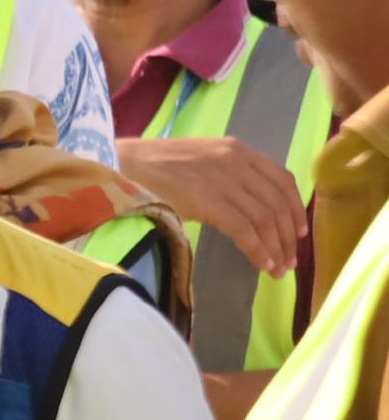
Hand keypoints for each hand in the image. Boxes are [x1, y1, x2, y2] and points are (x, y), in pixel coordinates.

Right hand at [122, 133, 306, 285]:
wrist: (122, 165)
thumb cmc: (154, 166)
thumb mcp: (201, 159)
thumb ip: (228, 174)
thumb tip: (249, 205)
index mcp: (238, 150)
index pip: (283, 179)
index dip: (295, 208)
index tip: (298, 232)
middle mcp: (237, 162)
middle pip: (277, 203)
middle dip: (288, 236)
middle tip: (289, 260)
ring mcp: (223, 181)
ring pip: (264, 219)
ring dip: (275, 248)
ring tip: (277, 269)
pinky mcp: (209, 201)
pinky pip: (245, 230)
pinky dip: (258, 250)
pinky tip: (262, 265)